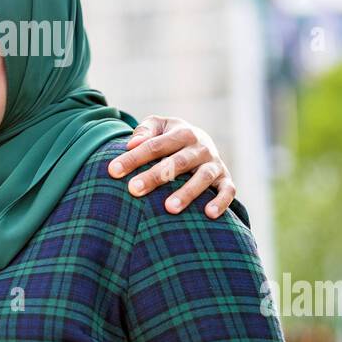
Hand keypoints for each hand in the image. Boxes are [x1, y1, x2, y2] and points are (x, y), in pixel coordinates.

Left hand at [107, 115, 237, 217]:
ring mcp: (214, 163)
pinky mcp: (226, 179)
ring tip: (169, 208)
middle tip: (134, 189)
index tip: (113, 171)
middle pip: (177, 162)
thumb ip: (145, 131)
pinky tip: (209, 214)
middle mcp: (200, 147)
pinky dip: (222, 201)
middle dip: (155, 176)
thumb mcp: (159, 127)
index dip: (134, 158)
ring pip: (202, 177)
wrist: (202, 141)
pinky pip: (228, 191)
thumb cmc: (170, 138)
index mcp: (181, 132)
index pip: (154, 145)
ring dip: (187, 192)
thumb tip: (132, 143)